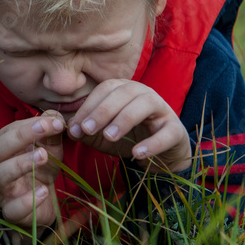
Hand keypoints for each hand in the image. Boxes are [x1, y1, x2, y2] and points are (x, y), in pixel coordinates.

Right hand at [0, 111, 65, 230]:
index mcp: (3, 148)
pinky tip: (44, 191)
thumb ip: (51, 132)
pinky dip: (27, 200)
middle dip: (21, 136)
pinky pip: (13, 208)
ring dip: (21, 164)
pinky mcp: (11, 212)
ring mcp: (2, 190)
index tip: (54, 122)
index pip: (9, 131)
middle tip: (44, 129)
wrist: (40, 205)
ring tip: (44, 156)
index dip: (30, 124)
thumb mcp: (49, 148)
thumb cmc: (40, 170)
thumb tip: (54, 116)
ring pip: (1, 175)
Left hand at [67, 79, 190, 173]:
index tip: (75, 127)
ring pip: (145, 104)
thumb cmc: (129, 138)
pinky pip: (166, 132)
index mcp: (124, 89)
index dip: (89, 106)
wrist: (161, 155)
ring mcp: (162, 109)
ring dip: (124, 119)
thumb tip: (69, 129)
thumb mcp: (103, 135)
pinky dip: (152, 143)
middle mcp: (143, 93)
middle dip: (103, 110)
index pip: (105, 89)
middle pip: (123, 92)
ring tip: (109, 137)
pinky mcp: (175, 129)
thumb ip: (86, 131)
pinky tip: (137, 153)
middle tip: (87, 129)